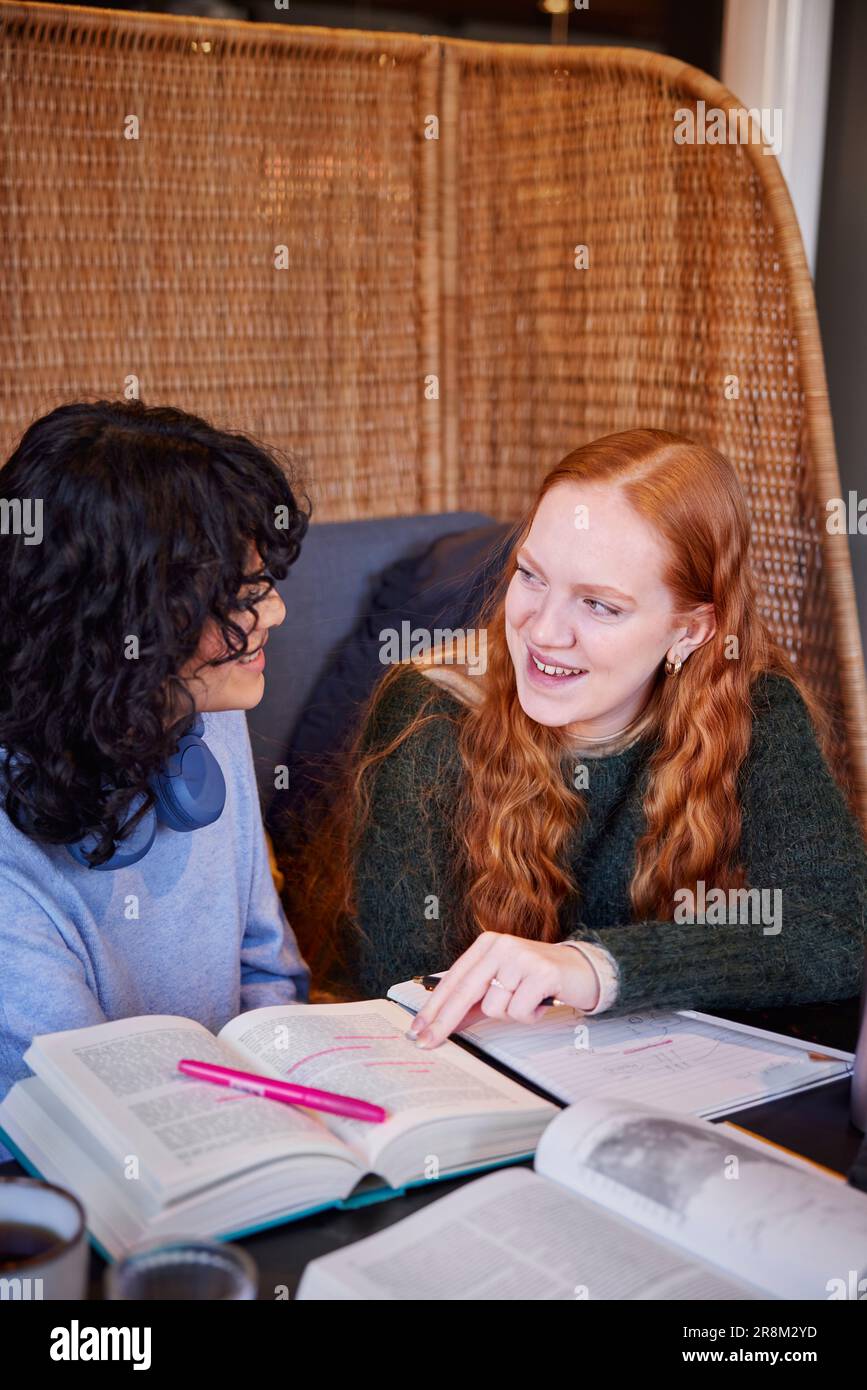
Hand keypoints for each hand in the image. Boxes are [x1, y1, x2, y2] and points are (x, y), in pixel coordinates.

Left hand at [407, 932, 599, 1048]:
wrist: (581, 969)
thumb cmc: (536, 979)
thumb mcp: (501, 985)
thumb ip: (474, 1002)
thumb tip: (442, 1024)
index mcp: (487, 945)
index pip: (453, 980)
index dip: (433, 1007)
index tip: (417, 1029)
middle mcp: (501, 946)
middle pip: (464, 992)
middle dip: (443, 1022)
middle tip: (426, 1042)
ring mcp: (521, 958)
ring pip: (494, 1007)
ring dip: (509, 1014)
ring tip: (525, 1002)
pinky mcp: (542, 973)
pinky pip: (519, 1011)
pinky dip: (528, 1015)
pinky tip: (538, 1004)